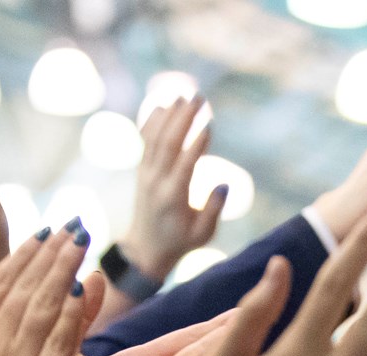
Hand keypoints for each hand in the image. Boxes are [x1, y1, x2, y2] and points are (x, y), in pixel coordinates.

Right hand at [0, 228, 91, 355]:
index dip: (21, 258)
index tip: (41, 234)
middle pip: (24, 289)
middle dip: (50, 253)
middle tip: (73, 223)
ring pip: (43, 308)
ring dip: (64, 271)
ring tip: (82, 241)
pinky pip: (58, 347)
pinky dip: (71, 317)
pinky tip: (84, 289)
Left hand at [120, 96, 223, 280]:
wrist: (145, 248)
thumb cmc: (181, 242)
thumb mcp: (203, 234)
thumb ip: (213, 210)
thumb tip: (223, 183)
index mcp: (173, 197)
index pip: (185, 165)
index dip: (197, 145)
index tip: (209, 124)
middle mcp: (156, 181)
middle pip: (168, 144)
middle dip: (183, 119)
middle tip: (199, 98)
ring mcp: (146, 174)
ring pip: (155, 138)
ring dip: (170, 115)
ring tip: (185, 96)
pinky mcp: (142, 171)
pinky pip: (146, 141)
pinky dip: (153, 122)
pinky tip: (162, 106)